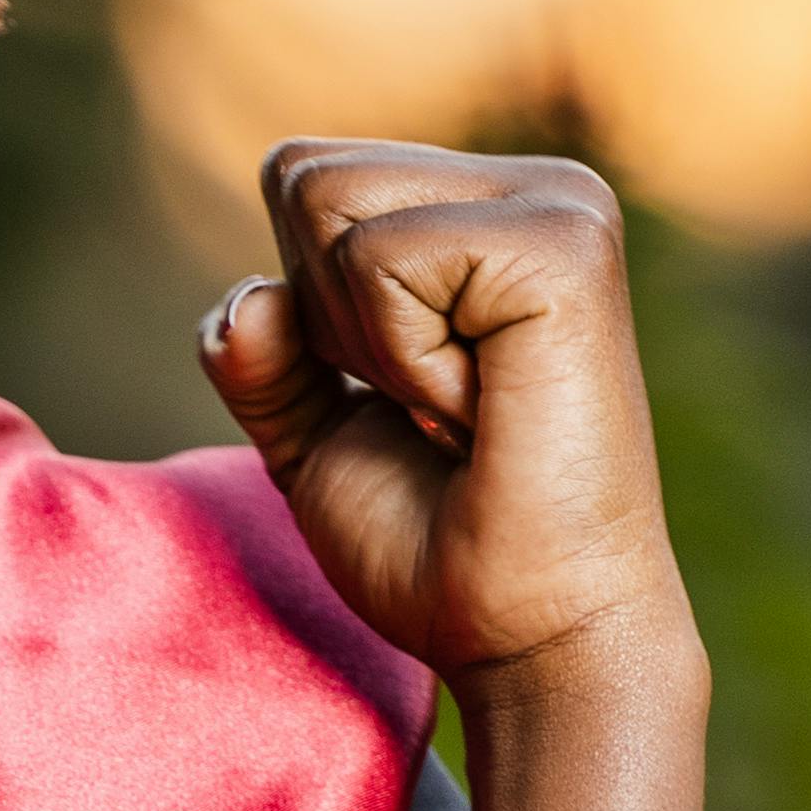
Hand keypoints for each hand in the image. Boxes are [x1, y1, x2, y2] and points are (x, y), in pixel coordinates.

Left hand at [202, 145, 690, 699]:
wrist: (526, 636)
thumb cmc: (436, 546)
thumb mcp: (313, 436)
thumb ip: (261, 356)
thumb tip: (246, 302)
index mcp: (485, 208)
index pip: (299, 177)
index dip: (308, 311)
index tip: (406, 400)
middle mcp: (535, 186)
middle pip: (301, 174)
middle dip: (327, 319)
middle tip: (433, 408)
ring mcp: (559, 207)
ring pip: (329, 205)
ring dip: (366, 342)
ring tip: (461, 408)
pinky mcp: (564, 246)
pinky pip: (380, 260)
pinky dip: (403, 361)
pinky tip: (482, 410)